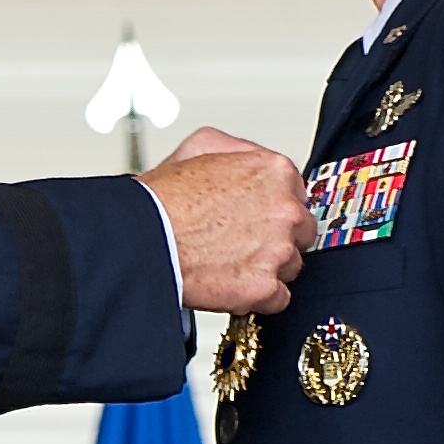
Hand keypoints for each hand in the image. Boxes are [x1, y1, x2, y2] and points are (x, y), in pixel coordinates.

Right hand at [143, 128, 314, 314]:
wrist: (142, 241)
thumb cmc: (162, 199)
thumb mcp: (198, 145)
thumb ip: (238, 148)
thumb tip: (252, 158)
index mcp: (274, 172)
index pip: (296, 194)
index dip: (273, 208)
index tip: (255, 217)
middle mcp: (285, 210)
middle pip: (301, 231)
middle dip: (277, 238)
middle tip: (242, 241)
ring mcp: (278, 250)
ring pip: (291, 265)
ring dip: (267, 268)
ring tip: (230, 262)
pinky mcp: (265, 288)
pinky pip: (279, 299)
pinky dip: (258, 297)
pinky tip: (232, 284)